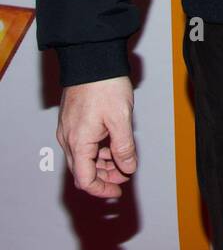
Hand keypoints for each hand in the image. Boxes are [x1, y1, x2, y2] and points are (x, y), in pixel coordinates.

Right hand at [56, 77, 136, 198]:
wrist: (92, 58)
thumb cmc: (105, 85)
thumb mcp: (121, 119)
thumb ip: (124, 147)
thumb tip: (128, 167)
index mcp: (78, 143)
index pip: (85, 180)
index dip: (102, 189)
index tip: (118, 190)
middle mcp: (68, 139)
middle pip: (83, 170)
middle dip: (105, 177)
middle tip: (125, 175)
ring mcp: (69, 129)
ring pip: (84, 157)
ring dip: (103, 163)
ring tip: (123, 160)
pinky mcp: (73, 121)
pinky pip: (83, 143)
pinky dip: (99, 150)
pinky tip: (114, 144)